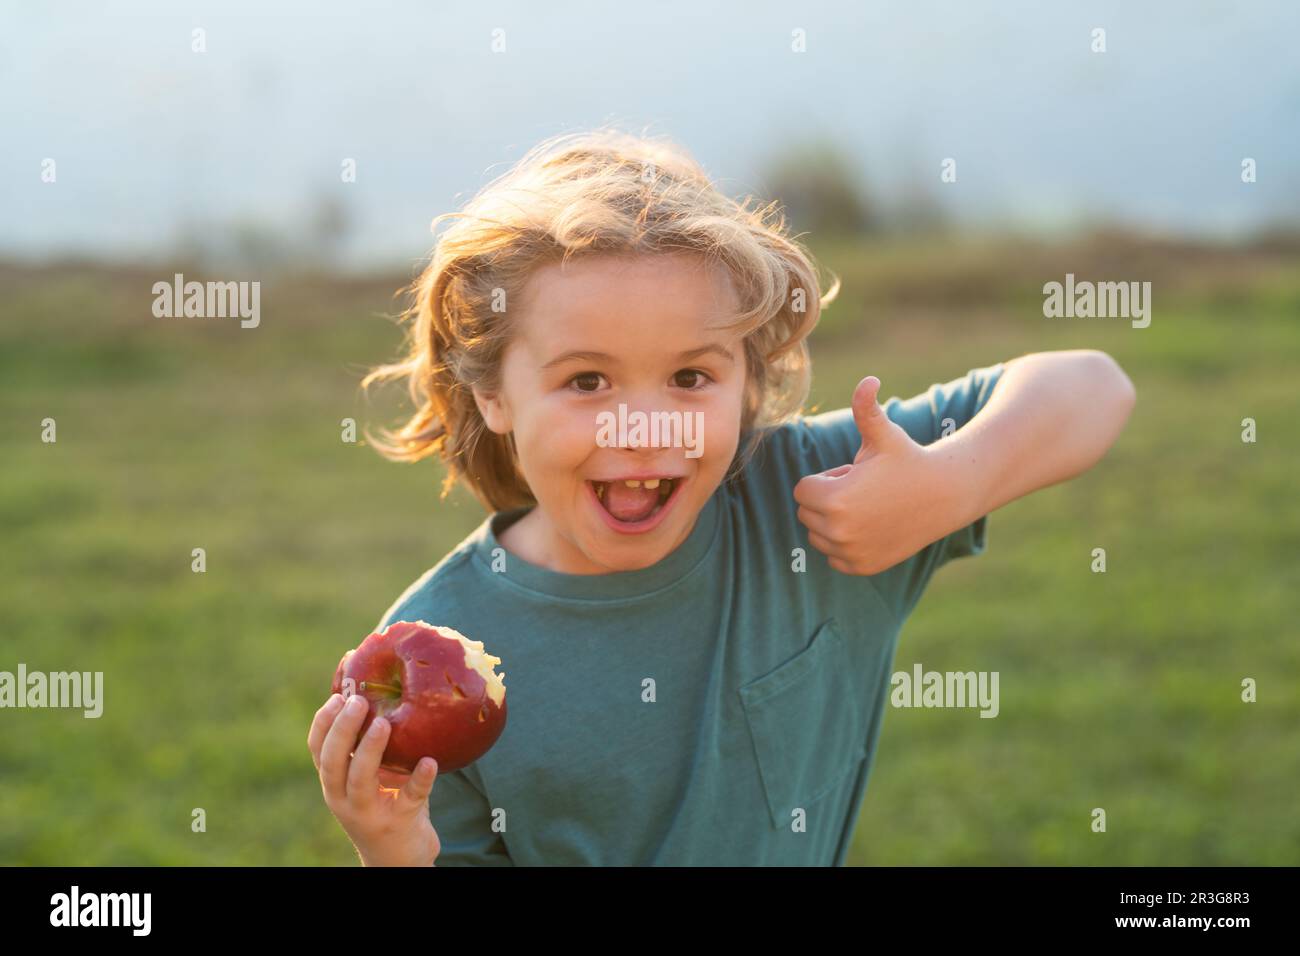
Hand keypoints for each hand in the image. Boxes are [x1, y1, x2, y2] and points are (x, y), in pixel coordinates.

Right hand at [308, 693, 442, 865]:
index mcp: (334, 783)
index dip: (323, 723)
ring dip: (369, 750)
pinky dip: (419, 779)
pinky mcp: (398, 823)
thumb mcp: (369, 777)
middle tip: (358, 701)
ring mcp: (368, 813)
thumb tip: (384, 694)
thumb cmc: (385, 805)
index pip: (317, 750)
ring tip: (383, 723)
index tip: (336, 697)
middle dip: (342, 730)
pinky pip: (409, 799)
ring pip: (361, 781)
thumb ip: (368, 748)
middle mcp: (343, 799)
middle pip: (333, 762)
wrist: (397, 859)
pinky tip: (430, 761)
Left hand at [793, 376, 967, 574]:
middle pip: (806, 513)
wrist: (945, 496)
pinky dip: (846, 545)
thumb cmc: (909, 460)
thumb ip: (866, 408)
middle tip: (864, 490)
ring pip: (818, 535)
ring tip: (870, 507)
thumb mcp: (884, 435)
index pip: (802, 490)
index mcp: (834, 499)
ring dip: (835, 522)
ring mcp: (849, 553)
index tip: (855, 474)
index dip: (827, 478)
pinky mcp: (861, 567)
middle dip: (829, 499)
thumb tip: (868, 380)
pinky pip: (833, 557)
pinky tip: (872, 528)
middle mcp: (838, 532)